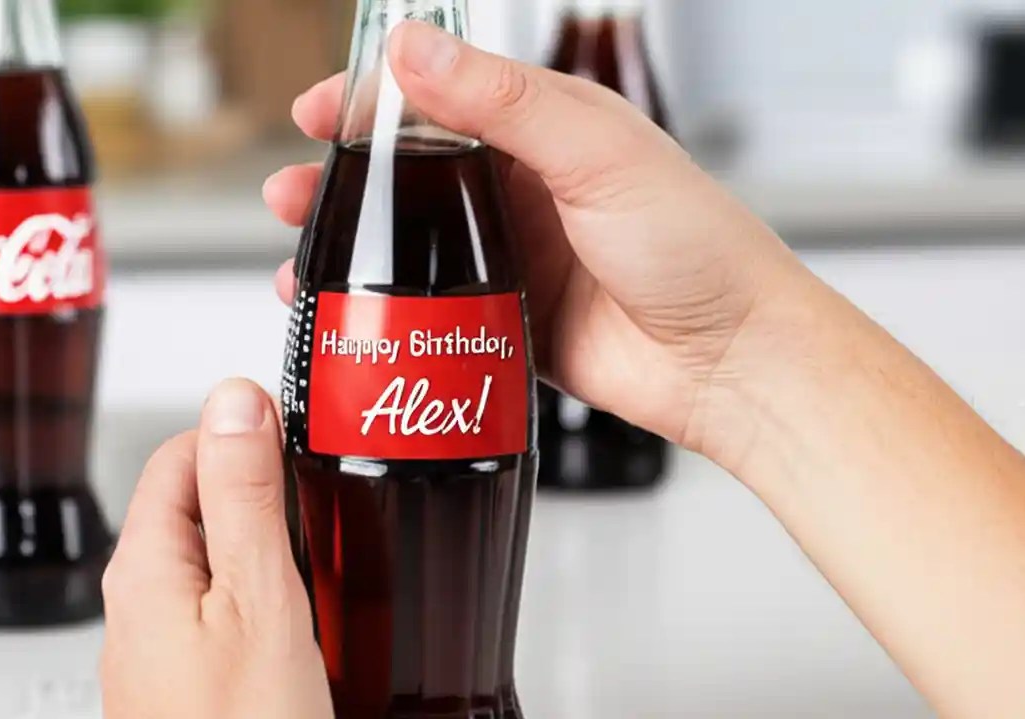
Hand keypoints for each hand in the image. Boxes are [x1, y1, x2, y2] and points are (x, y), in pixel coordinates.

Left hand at [100, 379, 331, 718]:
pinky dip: (264, 593)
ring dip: (266, 541)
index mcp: (145, 566)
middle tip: (323, 490)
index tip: (299, 429)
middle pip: (196, 502)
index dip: (241, 428)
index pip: (182, 451)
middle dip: (260, 485)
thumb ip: (245, 495)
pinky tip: (305, 614)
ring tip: (322, 550)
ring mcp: (161, 647)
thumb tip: (235, 397)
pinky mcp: (187, 683)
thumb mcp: (257, 599)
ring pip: (214, 559)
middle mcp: (140, 602)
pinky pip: (221, 610)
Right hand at [264, 21, 814, 469]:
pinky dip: (385, 314)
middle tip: (291, 195)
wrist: (733, 362)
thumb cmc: (698, 249)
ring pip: (411, 246)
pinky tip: (352, 322)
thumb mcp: (597, 152)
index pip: (438, 96)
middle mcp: (525, 191)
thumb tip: (417, 48)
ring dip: (352, 250)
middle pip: (410, 174)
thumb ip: (503, 101)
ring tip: (301, 261)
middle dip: (343, 182)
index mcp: (547, 131)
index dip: (370, 100)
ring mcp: (515, 259)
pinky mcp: (509, 323)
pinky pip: (431, 312)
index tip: (314, 112)